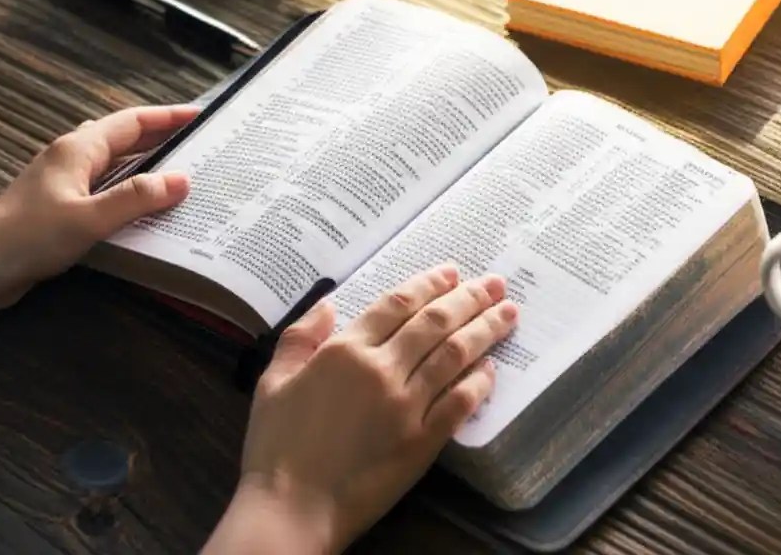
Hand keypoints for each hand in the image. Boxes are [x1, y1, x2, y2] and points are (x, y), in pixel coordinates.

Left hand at [0, 104, 198, 304]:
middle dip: (161, 138)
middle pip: (124, 138)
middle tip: (199, 146)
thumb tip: (182, 180)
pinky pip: (105, 186)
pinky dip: (130, 188)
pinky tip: (145, 207)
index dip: (167, 117)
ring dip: (146, 164)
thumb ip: (137, 198)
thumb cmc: (29, 238)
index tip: (201, 117)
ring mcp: (64, 181)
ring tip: (181, 174)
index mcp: (78, 149)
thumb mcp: (90, 218)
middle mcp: (71, 157)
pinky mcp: (60, 205)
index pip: (132, 122)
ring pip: (114, 162)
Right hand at [204, 265, 519, 553]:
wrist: (293, 508)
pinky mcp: (423, 441)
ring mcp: (406, 406)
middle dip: (469, 298)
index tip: (451, 272)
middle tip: (495, 283)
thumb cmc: (276, 447)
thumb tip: (329, 303)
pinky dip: (479, 381)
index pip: (396, 304)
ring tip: (507, 313)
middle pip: (435, 323)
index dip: (428, 284)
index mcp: (345, 351)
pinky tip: (492, 367)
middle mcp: (381, 370)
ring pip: (454, 355)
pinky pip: (459, 402)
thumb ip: (300, 338)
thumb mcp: (273, 382)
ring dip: (484, 330)